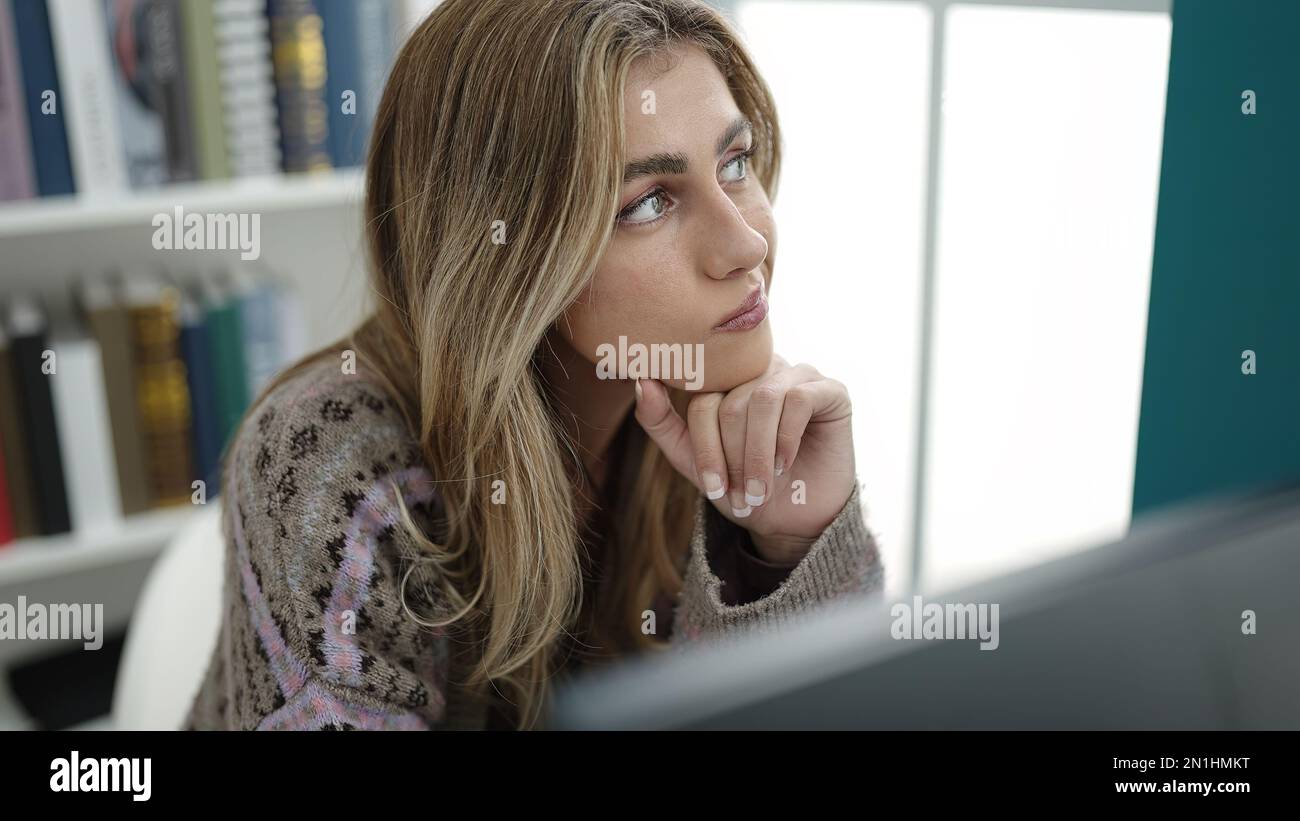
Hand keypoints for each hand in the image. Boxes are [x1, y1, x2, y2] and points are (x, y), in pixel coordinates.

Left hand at [633, 353, 855, 564]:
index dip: (705, 447)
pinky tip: (785, 463)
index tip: (712, 487)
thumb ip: (661, 422)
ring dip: (758, 453)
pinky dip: (787, 438)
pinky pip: (799, 399)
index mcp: (727, 380)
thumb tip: (641, 380)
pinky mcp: (831, 390)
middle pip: (732, 402)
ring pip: (763, 399)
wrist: (795, 519)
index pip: (703, 400)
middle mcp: (762, 369)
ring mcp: (798, 375)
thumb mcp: (693, 460)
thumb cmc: (743, 485)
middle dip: (734, 456)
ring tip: (762, 486)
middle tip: (743, 492)